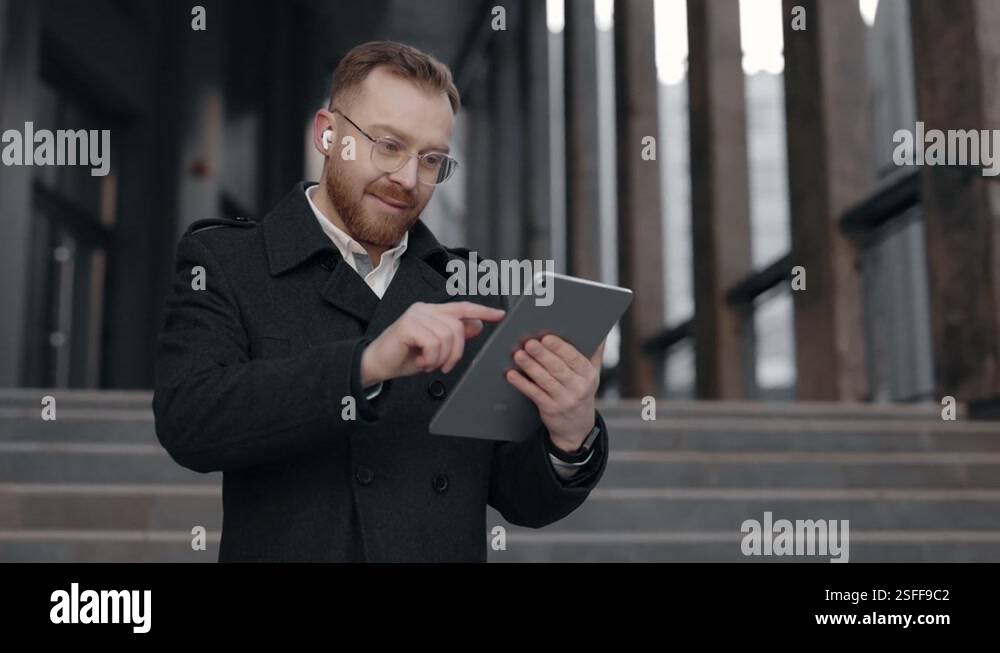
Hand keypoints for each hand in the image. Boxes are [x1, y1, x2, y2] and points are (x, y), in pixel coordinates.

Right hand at [361, 301, 504, 384]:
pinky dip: (431, 358)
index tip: (500, 315)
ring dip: (441, 358)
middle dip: (456, 352)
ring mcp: (415, 315)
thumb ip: (455, 336)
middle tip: (443, 366)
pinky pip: (433, 343)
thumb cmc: (403, 357)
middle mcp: (424, 309)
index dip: (483, 311)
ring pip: (447, 337)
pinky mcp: (408, 325)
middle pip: (458, 327)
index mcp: (432, 312)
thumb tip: (478, 325)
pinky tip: (421, 362)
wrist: (375, 365)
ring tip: (427, 363)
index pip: (463, 307)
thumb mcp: (435, 349)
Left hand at [505, 335, 604, 452]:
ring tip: (518, 355)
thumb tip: (601, 331)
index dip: (560, 348)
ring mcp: (563, 400)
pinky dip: (522, 383)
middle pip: (558, 368)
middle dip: (542, 355)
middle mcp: (578, 388)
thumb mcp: (592, 374)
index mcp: (588, 375)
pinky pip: (534, 394)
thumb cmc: (581, 392)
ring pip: (545, 380)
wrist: (577, 426)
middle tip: (529, 343)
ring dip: (530, 367)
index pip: (574, 358)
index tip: (547, 337)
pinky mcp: (549, 409)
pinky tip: (512, 374)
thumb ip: (594, 353)